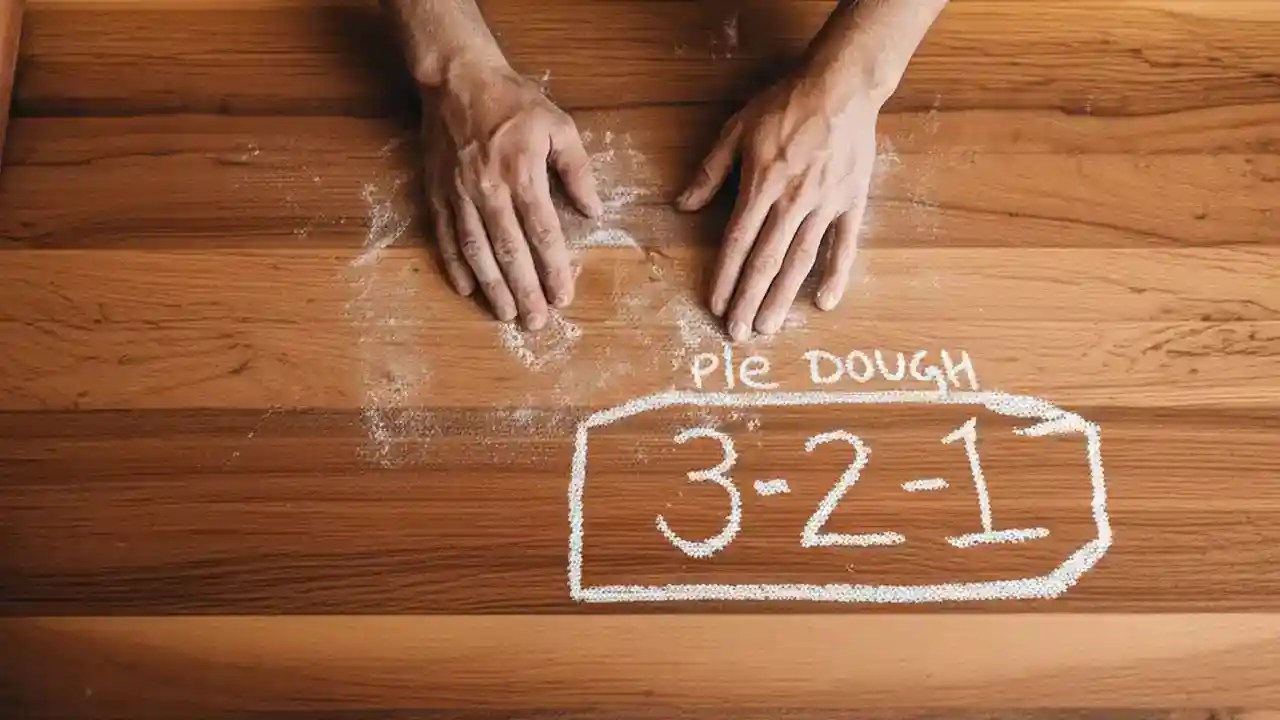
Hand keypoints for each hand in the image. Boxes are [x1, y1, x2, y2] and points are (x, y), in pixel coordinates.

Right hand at [426, 62, 601, 329]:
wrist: (456, 78)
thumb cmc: (512, 101)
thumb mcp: (559, 126)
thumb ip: (578, 171)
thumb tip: (593, 211)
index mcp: (522, 175)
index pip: (543, 234)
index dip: (554, 270)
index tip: (564, 298)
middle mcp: (488, 191)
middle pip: (510, 252)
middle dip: (524, 292)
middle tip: (536, 323)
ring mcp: (459, 194)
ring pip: (476, 251)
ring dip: (491, 287)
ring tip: (505, 315)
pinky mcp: (437, 192)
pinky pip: (445, 236)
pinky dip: (454, 265)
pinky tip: (465, 289)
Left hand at [676, 73, 877, 340]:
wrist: (841, 86)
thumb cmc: (785, 105)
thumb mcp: (736, 130)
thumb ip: (710, 172)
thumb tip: (682, 205)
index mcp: (761, 186)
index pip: (737, 243)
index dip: (724, 278)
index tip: (715, 305)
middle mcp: (792, 202)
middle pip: (765, 261)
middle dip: (749, 300)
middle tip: (738, 333)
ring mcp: (824, 205)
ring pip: (800, 260)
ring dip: (783, 297)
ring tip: (769, 327)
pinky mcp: (851, 202)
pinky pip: (844, 245)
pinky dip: (836, 275)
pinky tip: (824, 302)